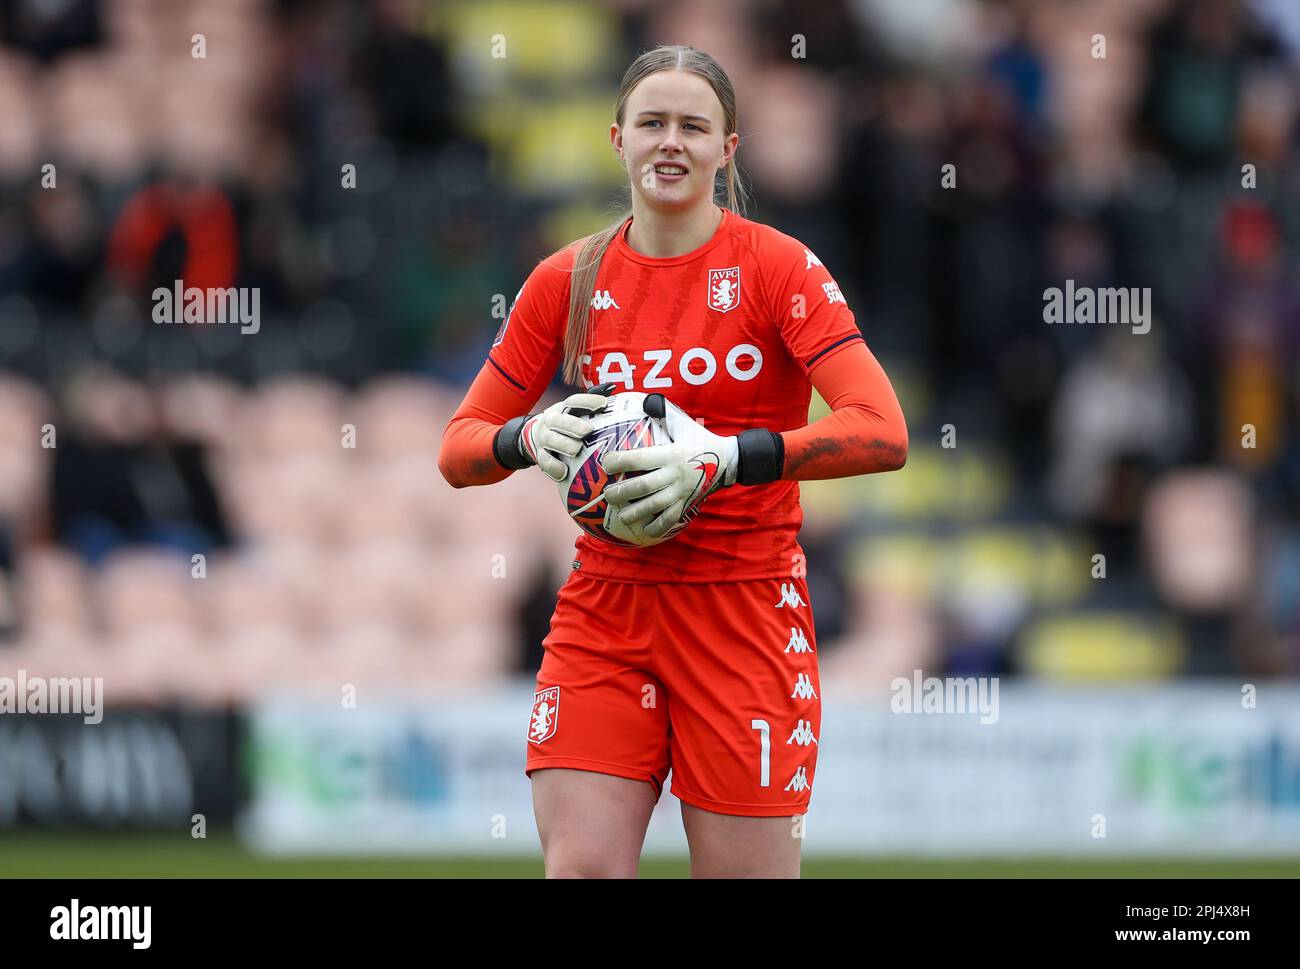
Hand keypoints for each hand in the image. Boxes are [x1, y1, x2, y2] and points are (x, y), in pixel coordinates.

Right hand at [505, 384, 616, 481]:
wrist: (534, 437)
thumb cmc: (565, 425)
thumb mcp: (574, 412)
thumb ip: (591, 404)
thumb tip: (612, 388)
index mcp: (562, 408)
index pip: (573, 401)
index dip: (588, 401)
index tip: (604, 404)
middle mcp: (550, 421)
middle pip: (559, 420)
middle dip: (573, 425)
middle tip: (588, 431)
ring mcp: (543, 438)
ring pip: (551, 440)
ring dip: (563, 444)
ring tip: (576, 450)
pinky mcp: (539, 455)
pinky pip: (544, 461)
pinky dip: (554, 467)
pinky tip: (564, 471)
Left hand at [601, 394, 738, 537]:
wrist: (727, 459)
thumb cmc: (699, 440)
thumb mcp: (683, 424)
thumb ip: (664, 412)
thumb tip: (646, 399)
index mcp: (670, 453)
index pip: (640, 458)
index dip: (620, 460)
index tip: (604, 463)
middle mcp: (674, 474)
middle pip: (643, 486)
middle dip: (622, 492)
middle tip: (607, 495)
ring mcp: (681, 491)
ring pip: (654, 505)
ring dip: (635, 512)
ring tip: (621, 515)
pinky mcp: (687, 503)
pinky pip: (671, 519)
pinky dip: (657, 527)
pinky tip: (645, 530)